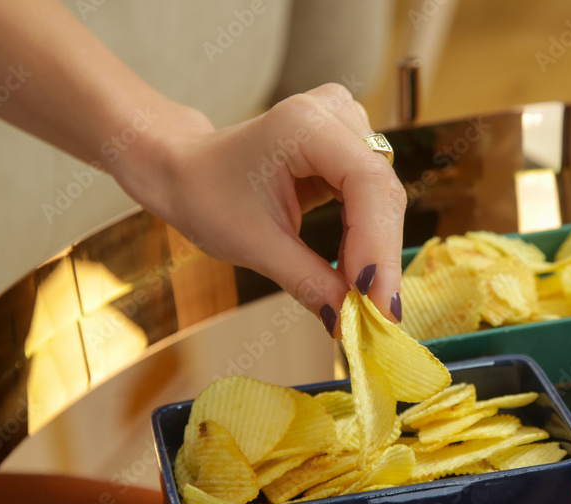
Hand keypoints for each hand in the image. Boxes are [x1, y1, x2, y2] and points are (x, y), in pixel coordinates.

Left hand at [115, 84, 406, 337]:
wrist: (186, 172)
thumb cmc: (208, 197)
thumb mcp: (256, 246)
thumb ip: (309, 282)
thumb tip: (351, 323)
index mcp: (304, 125)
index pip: (366, 182)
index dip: (378, 244)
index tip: (378, 302)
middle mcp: (333, 114)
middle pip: (381, 191)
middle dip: (380, 257)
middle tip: (377, 314)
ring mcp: (345, 126)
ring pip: (383, 199)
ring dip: (378, 251)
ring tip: (363, 298)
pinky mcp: (349, 149)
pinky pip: (373, 200)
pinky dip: (369, 240)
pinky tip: (356, 273)